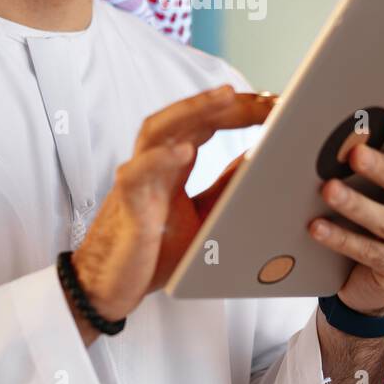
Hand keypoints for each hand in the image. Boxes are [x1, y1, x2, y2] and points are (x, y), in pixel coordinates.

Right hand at [72, 84, 275, 322]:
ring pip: (158, 130)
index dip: (239, 109)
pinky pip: (137, 175)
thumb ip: (225, 187)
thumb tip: (259, 160)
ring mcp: (138, 179)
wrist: (109, 286)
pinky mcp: (127, 205)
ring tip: (226, 98)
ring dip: (193, 110)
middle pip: (188, 117)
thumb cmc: (151, 250)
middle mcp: (154, 163)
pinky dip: (158, 160)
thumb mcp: (204, 216)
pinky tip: (182, 151)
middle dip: (228, 103)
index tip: (275, 103)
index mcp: (173, 164)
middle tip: (267, 97)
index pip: (207, 123)